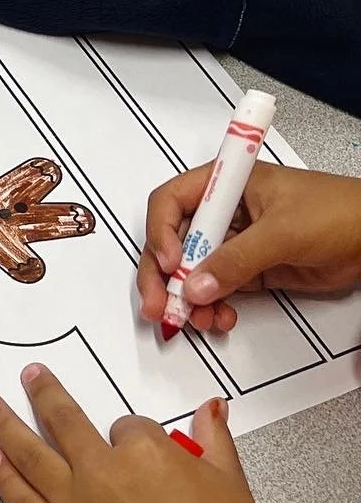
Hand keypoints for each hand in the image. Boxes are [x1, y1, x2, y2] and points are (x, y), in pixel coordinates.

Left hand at [0, 365, 294, 502]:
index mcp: (145, 452)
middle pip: (62, 422)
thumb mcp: (230, 480)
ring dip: (4, 426)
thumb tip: (211, 407)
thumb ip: (211, 438)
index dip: (133, 436)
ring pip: (30, 456)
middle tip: (28, 375)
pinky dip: (5, 480)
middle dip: (42, 394)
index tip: (141, 447)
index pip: (126, 426)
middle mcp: (102, 475)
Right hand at [137, 161, 360, 333]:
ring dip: (188, 299)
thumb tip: (197, 287)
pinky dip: (212, 306)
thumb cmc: (342, 211)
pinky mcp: (250, 268)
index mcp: (226, 183)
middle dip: (163, 277)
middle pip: (173, 242)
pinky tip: (221, 316)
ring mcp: (236, 241)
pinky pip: (217, 288)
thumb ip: (237, 260)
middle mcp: (225, 211)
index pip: (171, 202)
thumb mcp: (284, 231)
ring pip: (192, 271)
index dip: (162, 233)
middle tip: (159, 305)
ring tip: (198, 319)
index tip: (173, 263)